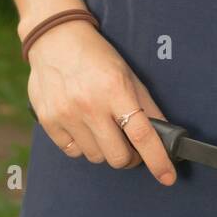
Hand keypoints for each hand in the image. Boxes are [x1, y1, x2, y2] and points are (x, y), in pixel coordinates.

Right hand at [26, 21, 177, 185]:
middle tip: (131, 147)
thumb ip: (146, 105)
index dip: (158, 159)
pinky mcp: (49, 122)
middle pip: (118, 157)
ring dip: (106, 150)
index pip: (142, 134)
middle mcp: (90, 105)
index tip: (167, 177)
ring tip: (104, 129)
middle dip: (130, 157)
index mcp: (115, 89)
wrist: (55, 39)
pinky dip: (84, 146)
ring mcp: (67, 115)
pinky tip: (84, 126)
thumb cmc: (96, 56)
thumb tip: (165, 134)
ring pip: (96, 157)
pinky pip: (73, 152)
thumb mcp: (128, 74)